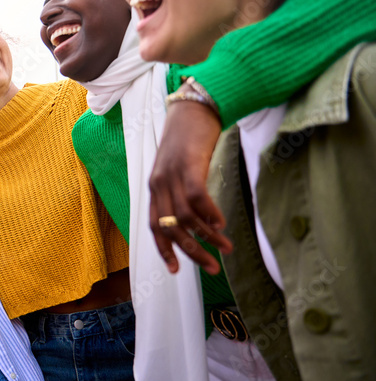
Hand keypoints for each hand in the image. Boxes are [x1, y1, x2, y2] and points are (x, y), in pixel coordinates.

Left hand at [149, 100, 230, 273]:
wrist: (193, 109)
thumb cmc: (189, 143)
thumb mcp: (179, 171)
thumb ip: (182, 194)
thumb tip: (199, 223)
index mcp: (155, 188)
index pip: (153, 226)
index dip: (164, 250)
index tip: (176, 271)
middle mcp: (158, 184)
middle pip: (170, 228)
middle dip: (191, 251)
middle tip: (212, 268)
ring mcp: (171, 174)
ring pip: (184, 217)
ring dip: (207, 236)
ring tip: (226, 247)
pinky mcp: (188, 165)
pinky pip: (196, 197)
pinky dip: (209, 214)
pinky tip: (222, 224)